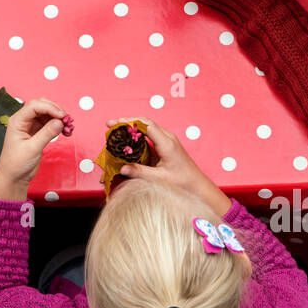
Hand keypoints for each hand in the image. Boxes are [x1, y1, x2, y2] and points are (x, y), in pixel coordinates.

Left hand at [0, 98, 66, 200]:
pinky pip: (50, 124)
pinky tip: (65, 131)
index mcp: (17, 121)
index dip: (50, 108)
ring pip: (47, 114)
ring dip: (59, 118)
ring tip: (69, 127)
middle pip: (42, 106)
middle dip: (56, 111)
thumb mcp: (32, 148)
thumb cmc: (16, 164)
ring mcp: (30, 126)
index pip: (35, 106)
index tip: (62, 115)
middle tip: (68, 120)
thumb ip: (46, 134)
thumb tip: (59, 122)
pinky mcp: (37, 133)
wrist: (14, 178)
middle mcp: (23, 121)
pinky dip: (58, 125)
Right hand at [112, 117, 232, 219]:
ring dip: (132, 127)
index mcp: (166, 143)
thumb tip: (122, 168)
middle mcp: (167, 138)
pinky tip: (128, 141)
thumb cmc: (182, 182)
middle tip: (110, 126)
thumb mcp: (159, 179)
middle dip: (126, 122)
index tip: (113, 123)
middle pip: (144, 122)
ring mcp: (168, 140)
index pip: (145, 124)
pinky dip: (138, 135)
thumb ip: (140, 172)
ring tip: (116, 132)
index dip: (128, 121)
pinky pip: (150, 135)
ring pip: (147, 127)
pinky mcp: (166, 145)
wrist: (197, 185)